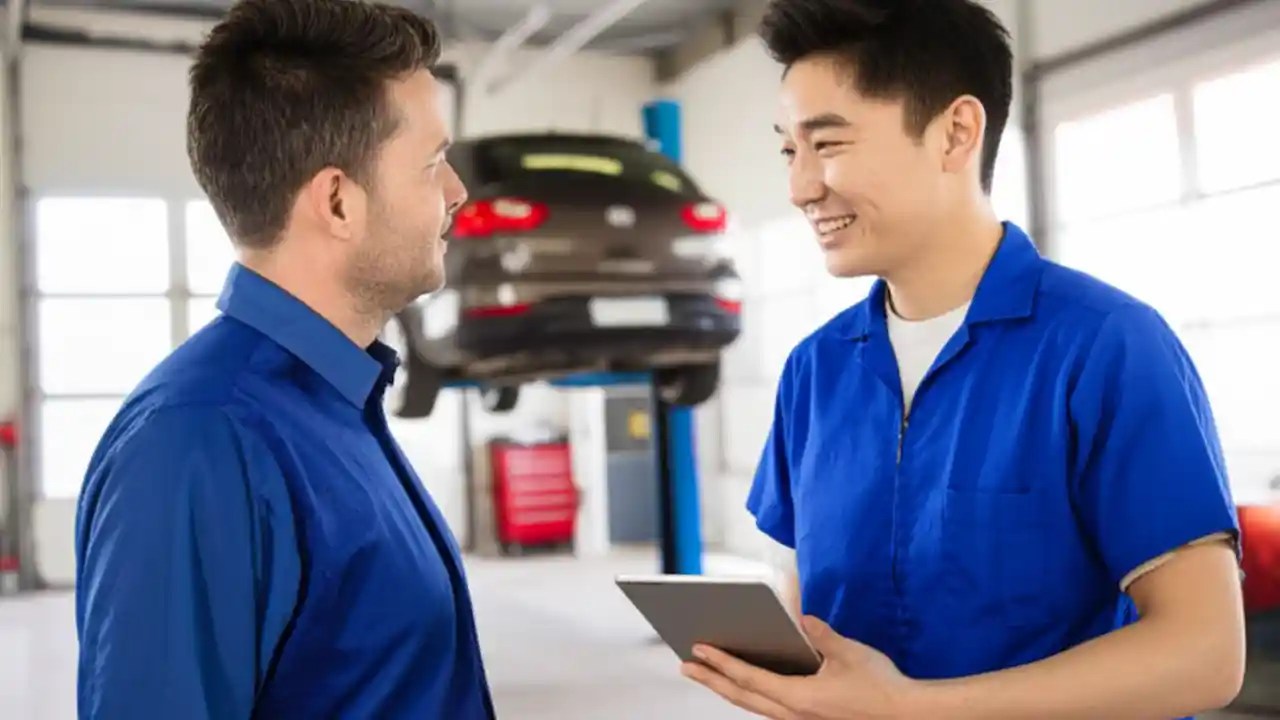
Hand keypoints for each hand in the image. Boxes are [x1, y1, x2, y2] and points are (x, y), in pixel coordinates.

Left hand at [681, 616, 919, 719]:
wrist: (908, 716)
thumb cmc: (881, 685)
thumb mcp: (849, 652)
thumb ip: (821, 633)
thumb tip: (800, 617)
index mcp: (799, 698)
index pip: (748, 678)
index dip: (720, 663)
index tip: (697, 650)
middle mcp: (794, 715)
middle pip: (742, 697)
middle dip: (712, 679)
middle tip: (686, 664)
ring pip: (754, 706)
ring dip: (728, 689)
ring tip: (709, 674)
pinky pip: (771, 709)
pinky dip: (753, 696)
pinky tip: (747, 686)